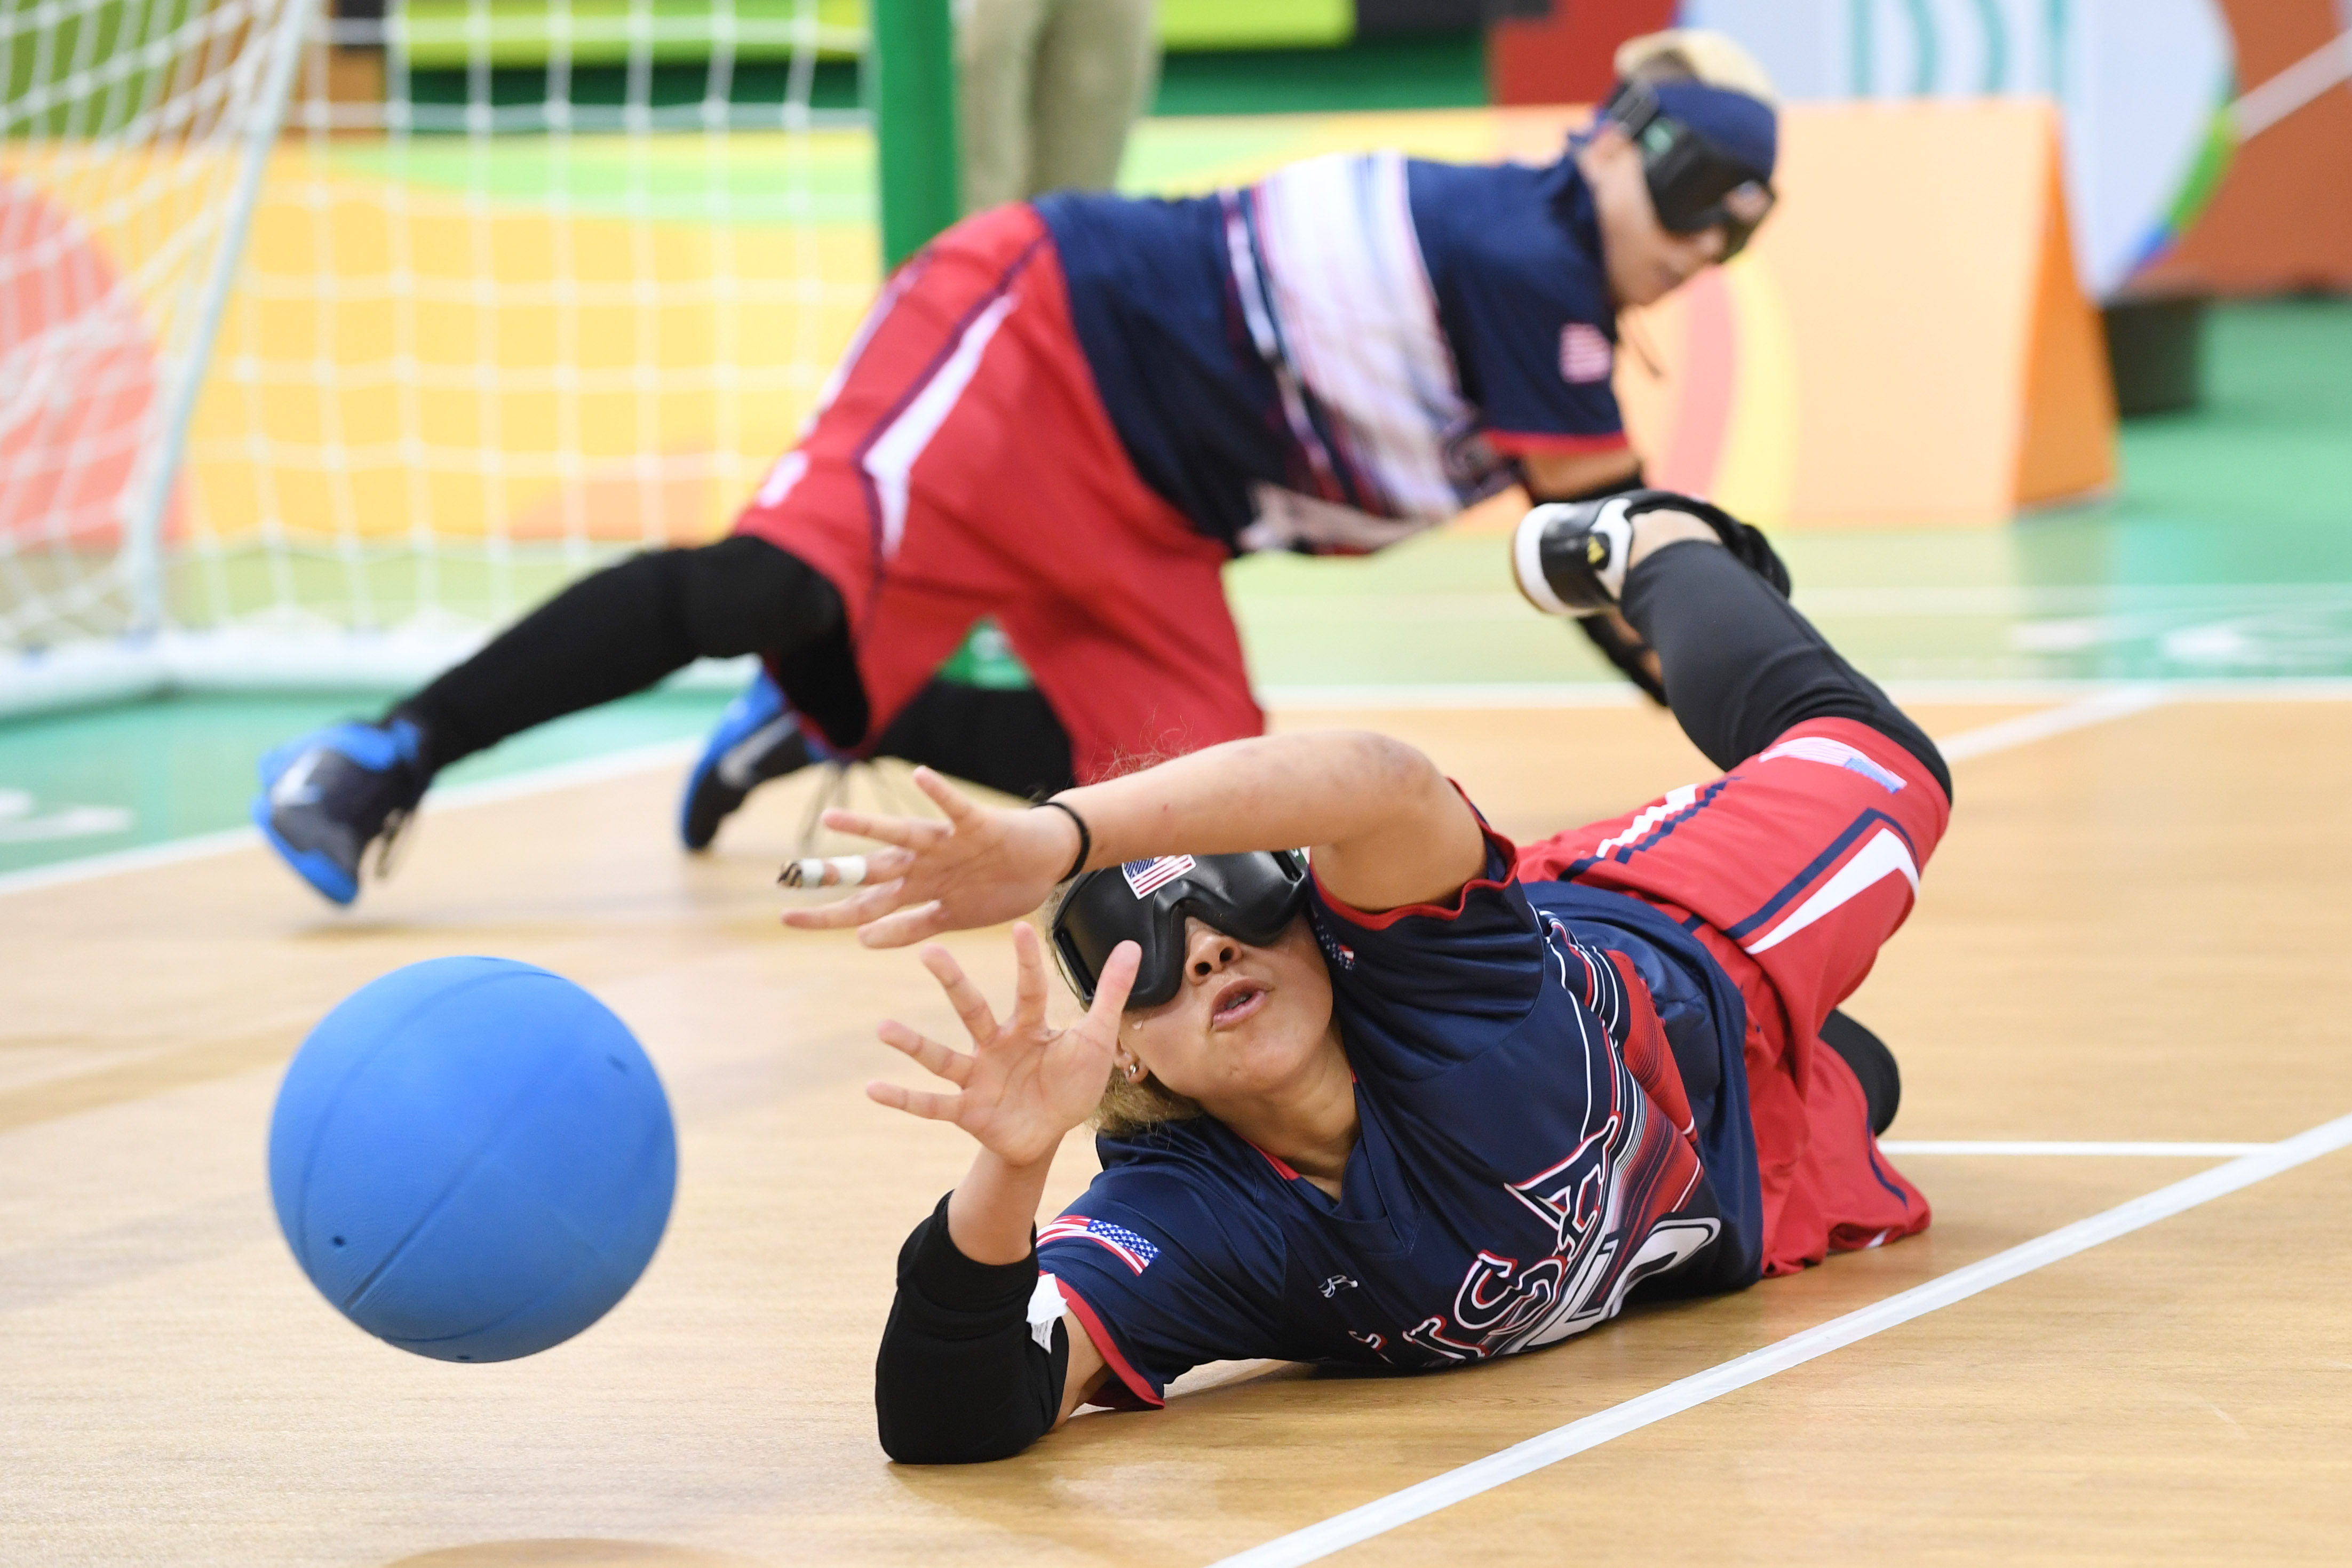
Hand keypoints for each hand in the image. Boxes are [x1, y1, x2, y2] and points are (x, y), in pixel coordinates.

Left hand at [779, 767, 1078, 945]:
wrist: (1046, 858)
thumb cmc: (998, 885)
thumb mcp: (951, 918)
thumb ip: (910, 928)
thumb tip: (862, 940)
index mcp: (916, 889)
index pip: (863, 905)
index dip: (827, 914)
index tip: (788, 917)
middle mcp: (923, 865)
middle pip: (871, 873)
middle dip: (833, 876)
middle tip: (789, 877)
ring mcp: (947, 845)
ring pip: (902, 836)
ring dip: (868, 829)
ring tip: (832, 820)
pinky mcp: (977, 826)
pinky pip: (955, 809)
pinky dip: (940, 793)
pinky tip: (921, 776)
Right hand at [865, 924, 1138, 1168]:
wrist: (1049, 1134)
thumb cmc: (1068, 1080)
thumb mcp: (1095, 1038)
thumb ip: (1110, 992)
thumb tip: (1133, 945)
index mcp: (1028, 1026)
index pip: (1029, 990)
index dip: (1027, 963)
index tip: (1020, 927)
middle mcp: (995, 1045)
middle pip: (973, 1010)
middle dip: (953, 982)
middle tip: (930, 950)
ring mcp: (978, 1077)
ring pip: (942, 1057)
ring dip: (914, 1044)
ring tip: (884, 1027)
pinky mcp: (967, 1111)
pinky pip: (931, 1105)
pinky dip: (903, 1099)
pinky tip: (873, 1090)